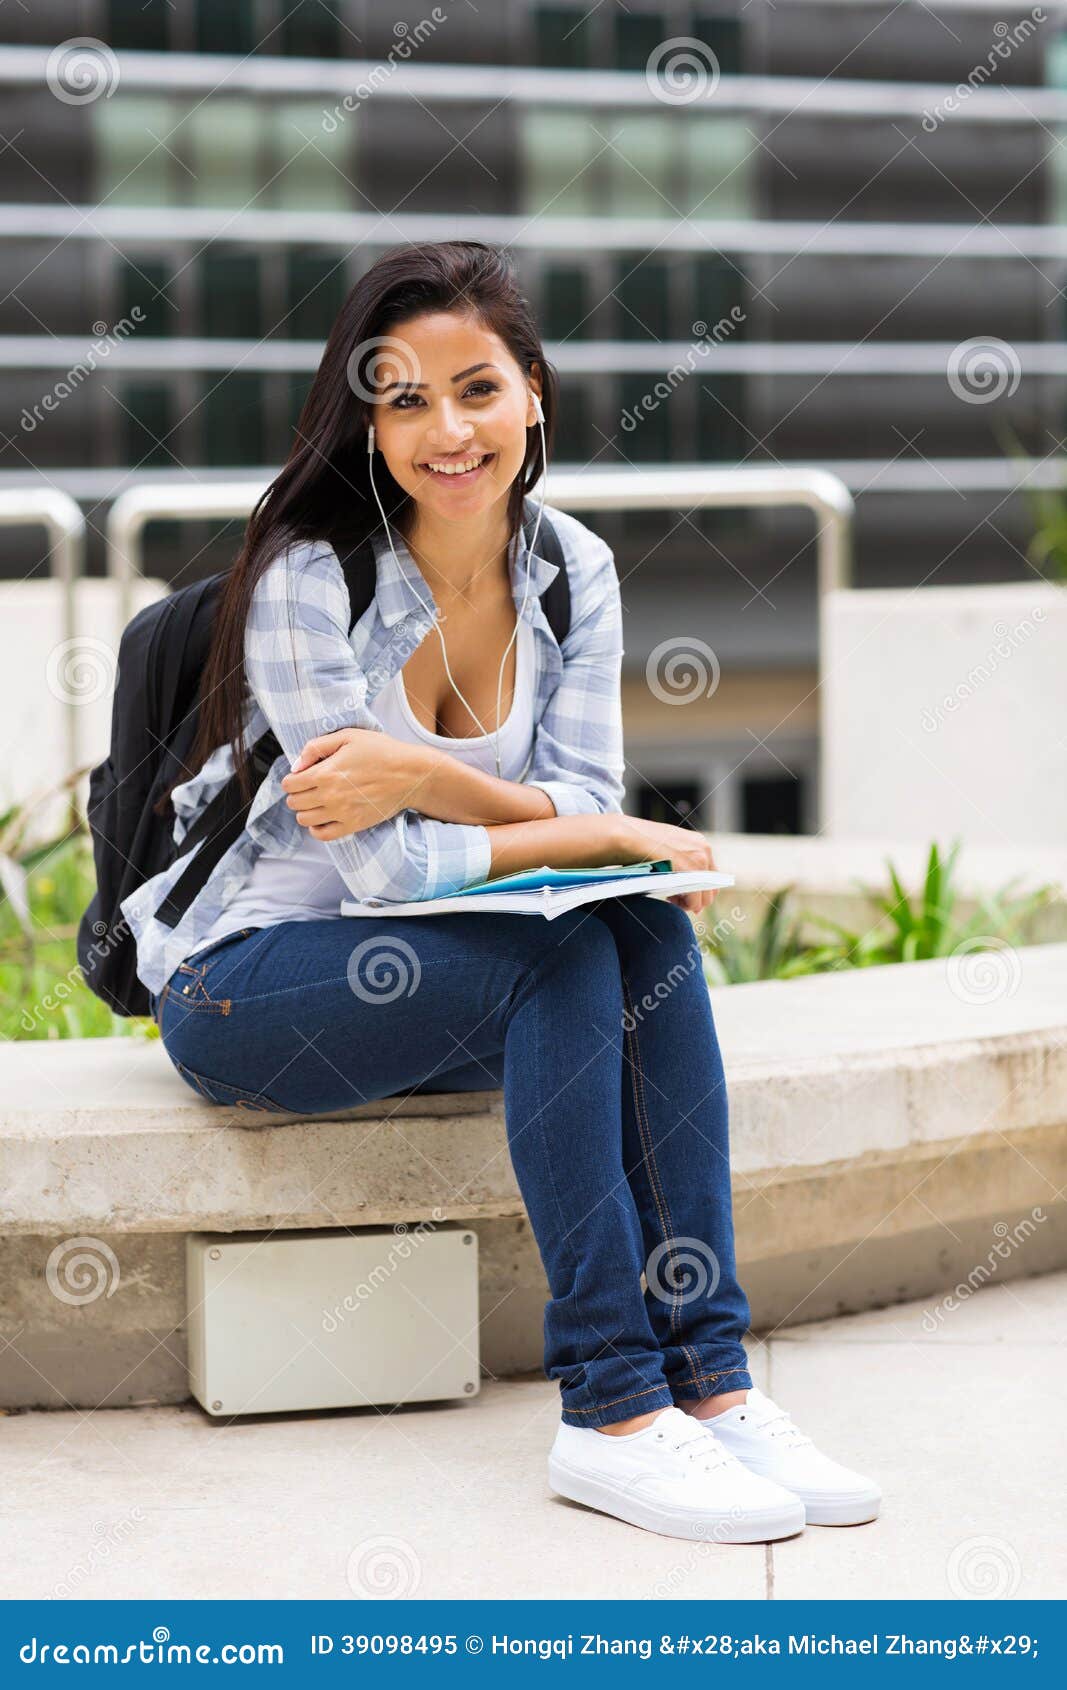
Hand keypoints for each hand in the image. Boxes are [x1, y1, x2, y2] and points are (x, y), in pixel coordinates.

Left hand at [280, 728, 431, 840]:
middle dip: (297, 794)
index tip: (300, 775)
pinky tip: (322, 818)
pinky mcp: (353, 825)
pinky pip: (323, 835)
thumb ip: (316, 747)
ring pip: (304, 820)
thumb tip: (296, 766)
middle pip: (294, 803)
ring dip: (305, 811)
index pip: (290, 784)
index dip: (291, 779)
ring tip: (316, 801)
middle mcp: (330, 796)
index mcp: (326, 773)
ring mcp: (341, 813)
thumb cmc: (382, 752)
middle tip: (308, 787)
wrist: (410, 774)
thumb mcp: (348, 736)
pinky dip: (316, 829)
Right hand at [611, 814, 721, 918]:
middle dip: (695, 899)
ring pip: (706, 894)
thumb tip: (685, 881)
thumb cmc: (640, 843)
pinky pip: (695, 897)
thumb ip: (680, 861)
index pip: (711, 875)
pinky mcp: (690, 869)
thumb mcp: (667, 848)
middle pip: (711, 887)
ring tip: (671, 900)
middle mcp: (704, 849)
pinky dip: (687, 904)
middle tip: (675, 900)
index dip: (700, 891)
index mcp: (700, 843)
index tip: (683, 896)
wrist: (626, 835)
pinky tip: (671, 900)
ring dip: (690, 903)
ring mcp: (699, 858)